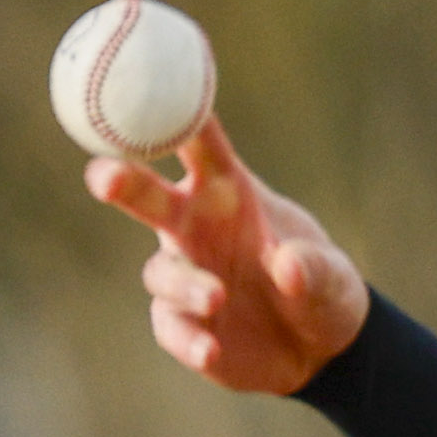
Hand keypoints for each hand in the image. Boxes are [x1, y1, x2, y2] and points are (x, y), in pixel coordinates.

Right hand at [85, 118, 369, 395]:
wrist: (321, 348)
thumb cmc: (320, 286)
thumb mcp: (333, 275)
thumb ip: (313, 266)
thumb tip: (286, 266)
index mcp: (228, 192)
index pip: (198, 145)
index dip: (176, 115)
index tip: (153, 84)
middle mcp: (194, 225)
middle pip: (148, 196)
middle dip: (123, 181)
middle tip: (104, 176)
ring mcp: (184, 274)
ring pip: (162, 272)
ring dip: (185, 284)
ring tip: (218, 298)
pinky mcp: (183, 323)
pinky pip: (173, 328)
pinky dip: (190, 340)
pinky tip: (213, 352)